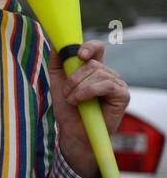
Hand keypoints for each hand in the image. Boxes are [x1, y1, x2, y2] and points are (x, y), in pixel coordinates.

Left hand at [49, 40, 129, 177]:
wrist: (72, 132)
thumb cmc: (67, 109)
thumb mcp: (58, 82)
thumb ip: (58, 63)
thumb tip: (56, 45)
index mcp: (94, 69)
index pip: (97, 48)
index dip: (89, 47)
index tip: (79, 54)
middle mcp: (107, 74)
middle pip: (92, 63)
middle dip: (73, 78)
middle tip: (67, 93)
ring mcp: (117, 84)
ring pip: (97, 73)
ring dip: (78, 87)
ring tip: (72, 100)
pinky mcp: (122, 95)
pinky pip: (106, 84)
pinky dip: (88, 91)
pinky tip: (80, 101)